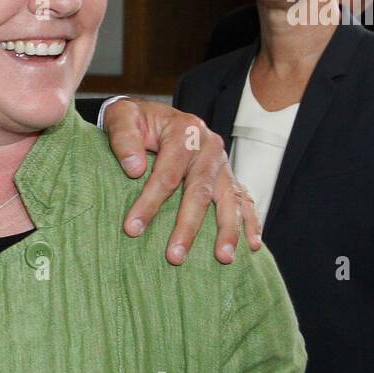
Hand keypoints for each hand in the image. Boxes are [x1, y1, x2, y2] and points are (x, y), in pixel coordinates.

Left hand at [103, 98, 261, 264]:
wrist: (152, 115)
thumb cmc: (135, 121)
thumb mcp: (120, 117)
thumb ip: (124, 139)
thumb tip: (135, 169)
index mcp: (184, 131)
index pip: (168, 173)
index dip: (150, 202)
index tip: (132, 229)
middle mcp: (209, 146)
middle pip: (200, 190)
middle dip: (187, 226)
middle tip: (174, 256)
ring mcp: (222, 162)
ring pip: (228, 198)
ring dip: (228, 230)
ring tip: (223, 258)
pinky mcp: (228, 175)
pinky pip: (243, 199)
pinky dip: (250, 222)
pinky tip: (253, 246)